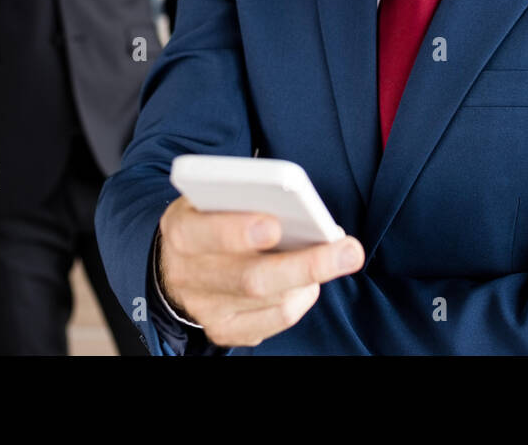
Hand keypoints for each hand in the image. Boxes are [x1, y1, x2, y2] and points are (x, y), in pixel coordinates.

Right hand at [157, 195, 363, 346]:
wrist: (179, 263)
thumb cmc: (211, 219)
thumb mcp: (214, 197)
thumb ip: (245, 197)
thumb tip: (299, 208)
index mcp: (180, 230)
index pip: (201, 233)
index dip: (236, 231)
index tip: (273, 225)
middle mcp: (187, 275)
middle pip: (249, 278)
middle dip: (304, 264)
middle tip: (348, 250)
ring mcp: (205, 308)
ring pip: (267, 301)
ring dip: (310, 277)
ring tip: (340, 255)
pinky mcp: (223, 330)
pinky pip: (273, 322)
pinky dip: (300, 299)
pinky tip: (311, 281)